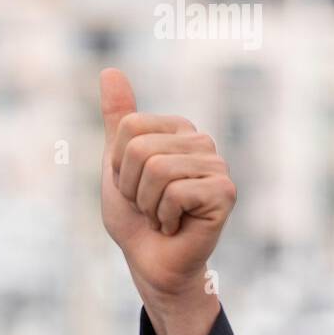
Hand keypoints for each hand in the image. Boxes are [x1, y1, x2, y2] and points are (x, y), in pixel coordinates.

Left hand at [99, 67, 236, 299]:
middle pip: (140, 148)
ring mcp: (217, 165)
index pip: (129, 128)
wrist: (151, 264)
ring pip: (156, 170)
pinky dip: (165, 217)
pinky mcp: (224, 192)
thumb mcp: (116, 166)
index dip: (119, 167)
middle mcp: (202, 141)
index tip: (133, 188)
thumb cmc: (135, 219)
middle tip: (148, 207)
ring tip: (162, 216)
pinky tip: (177, 226)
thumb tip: (109, 70)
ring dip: (147, 205)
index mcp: (177, 129)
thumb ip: (118, 120)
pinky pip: (174, 192)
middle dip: (132, 188)